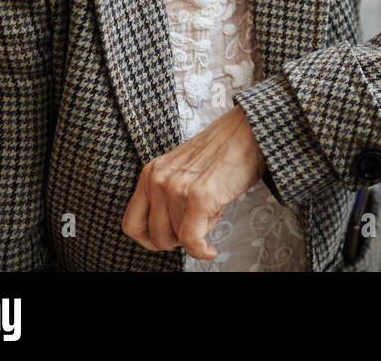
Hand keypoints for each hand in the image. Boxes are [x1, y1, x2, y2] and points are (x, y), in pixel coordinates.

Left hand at [121, 105, 267, 258]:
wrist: (249, 130)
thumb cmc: (224, 150)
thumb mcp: (182, 169)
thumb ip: (168, 193)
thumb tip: (168, 229)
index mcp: (151, 173)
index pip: (132, 223)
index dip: (149, 238)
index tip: (166, 239)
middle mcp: (158, 180)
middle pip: (154, 236)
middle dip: (177, 239)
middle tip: (195, 228)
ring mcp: (176, 188)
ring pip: (176, 238)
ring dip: (198, 234)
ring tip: (212, 213)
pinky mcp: (198, 197)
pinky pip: (191, 239)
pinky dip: (201, 250)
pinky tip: (210, 250)